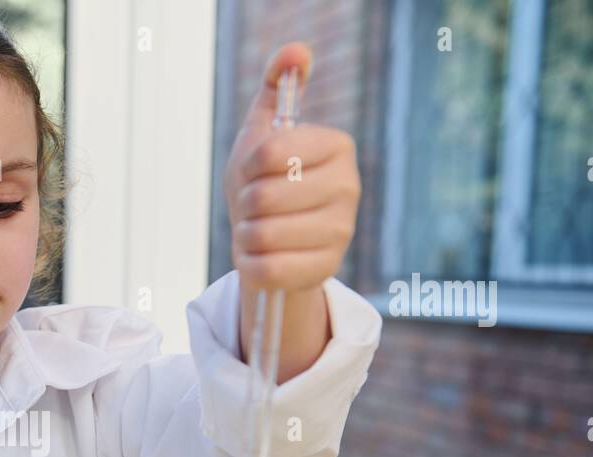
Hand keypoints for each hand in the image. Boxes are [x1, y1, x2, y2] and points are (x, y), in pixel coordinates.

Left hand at [224, 42, 360, 294]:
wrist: (271, 242)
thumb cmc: (264, 182)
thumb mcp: (262, 133)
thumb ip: (276, 88)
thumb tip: (296, 50)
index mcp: (337, 146)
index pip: (270, 153)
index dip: (248, 166)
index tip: (256, 171)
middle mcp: (349, 186)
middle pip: (263, 197)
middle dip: (244, 204)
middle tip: (255, 206)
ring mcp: (341, 231)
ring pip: (261, 235)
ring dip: (245, 235)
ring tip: (258, 230)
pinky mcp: (325, 270)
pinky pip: (265, 268)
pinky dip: (249, 264)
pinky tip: (262, 256)